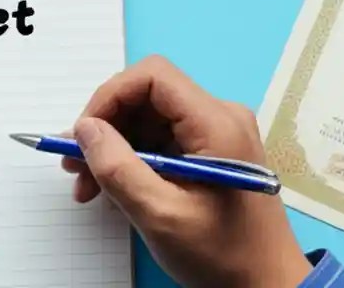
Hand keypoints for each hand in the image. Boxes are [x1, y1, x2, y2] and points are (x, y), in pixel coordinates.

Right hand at [65, 56, 310, 287]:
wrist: (269, 287)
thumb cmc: (223, 255)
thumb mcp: (161, 215)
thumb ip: (117, 168)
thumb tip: (84, 128)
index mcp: (217, 123)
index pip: (152, 77)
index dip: (109, 97)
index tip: (83, 135)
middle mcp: (220, 117)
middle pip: (147, 97)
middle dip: (106, 127)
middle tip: (74, 167)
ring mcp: (217, 133)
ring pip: (149, 119)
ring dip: (114, 147)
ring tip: (88, 186)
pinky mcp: (211, 152)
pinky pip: (162, 139)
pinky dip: (133, 159)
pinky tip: (114, 189)